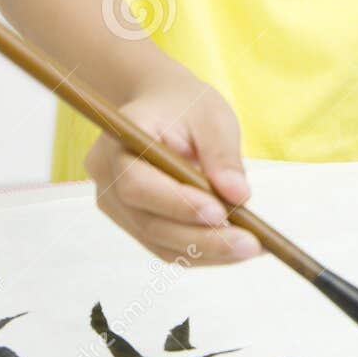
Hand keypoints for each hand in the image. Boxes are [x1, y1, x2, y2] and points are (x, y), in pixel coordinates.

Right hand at [84, 65, 263, 265]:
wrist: (160, 105)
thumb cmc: (185, 105)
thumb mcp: (211, 116)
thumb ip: (222, 153)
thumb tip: (238, 195)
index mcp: (119, 137)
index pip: (137, 183)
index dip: (176, 204)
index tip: (220, 213)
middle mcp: (106, 176)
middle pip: (148, 222)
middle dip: (201, 237)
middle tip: (249, 243)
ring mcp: (114, 203)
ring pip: (159, 241)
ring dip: (207, 251)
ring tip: (251, 247)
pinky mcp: (132, 221)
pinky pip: (165, 245)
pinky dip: (202, 251)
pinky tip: (236, 247)